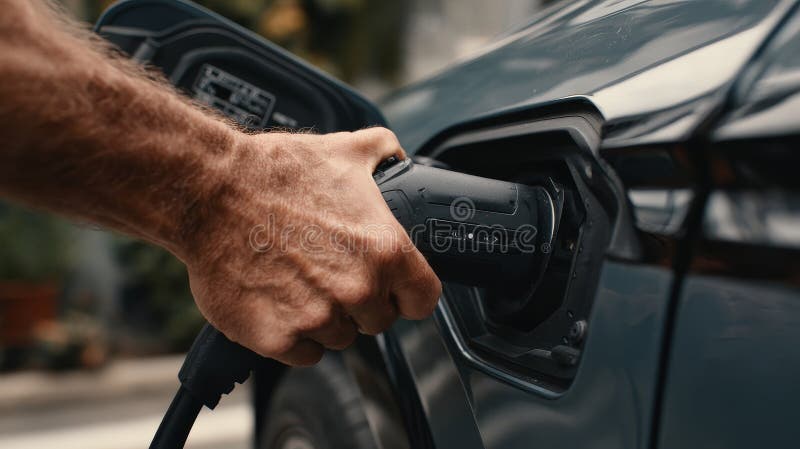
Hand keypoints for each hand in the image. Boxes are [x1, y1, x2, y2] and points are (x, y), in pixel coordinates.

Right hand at [181, 127, 441, 365]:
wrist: (211, 191)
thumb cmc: (274, 172)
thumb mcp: (344, 151)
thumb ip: (384, 155)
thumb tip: (398, 159)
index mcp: (385, 251)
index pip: (424, 299)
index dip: (409, 293)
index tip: (395, 290)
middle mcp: (358, 290)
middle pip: (379, 321)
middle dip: (361, 302)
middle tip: (330, 273)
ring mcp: (318, 318)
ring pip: (340, 338)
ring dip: (326, 319)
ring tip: (299, 282)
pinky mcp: (277, 337)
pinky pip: (303, 353)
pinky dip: (293, 334)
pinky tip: (278, 301)